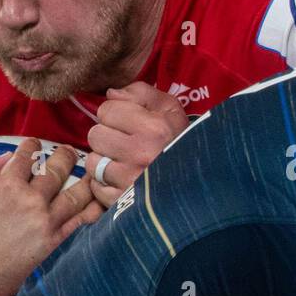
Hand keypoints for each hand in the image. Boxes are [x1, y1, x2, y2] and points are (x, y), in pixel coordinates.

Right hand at [0, 138, 101, 295]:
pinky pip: (83, 220)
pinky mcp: (56, 242)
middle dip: (67, 156)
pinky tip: (97, 201)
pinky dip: (93, 208)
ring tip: (89, 175)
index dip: (33, 145)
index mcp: (5, 184)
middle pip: (59, 168)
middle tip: (71, 153)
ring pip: (78, 192)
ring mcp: (46, 222)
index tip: (36, 146)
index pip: (28, 154)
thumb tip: (8, 156)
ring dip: (85, 180)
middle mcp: (30, 200)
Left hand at [85, 82, 187, 204]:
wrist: (202, 185)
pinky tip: (121, 181)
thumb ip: (142, 93)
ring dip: (104, 161)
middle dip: (108, 137)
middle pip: (95, 135)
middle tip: (124, 143)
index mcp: (154, 128)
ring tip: (123, 163)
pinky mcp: (124, 203)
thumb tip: (111, 94)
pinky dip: (105, 185)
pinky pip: (97, 188)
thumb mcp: (172, 110)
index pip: (107, 110)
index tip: (128, 123)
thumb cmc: (184, 142)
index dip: (116, 114)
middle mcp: (140, 154)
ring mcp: (130, 180)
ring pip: (93, 162)